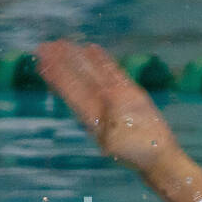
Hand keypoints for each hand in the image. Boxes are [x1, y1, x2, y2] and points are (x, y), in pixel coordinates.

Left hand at [36, 40, 178, 172]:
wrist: (160, 158)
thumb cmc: (137, 156)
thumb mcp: (117, 144)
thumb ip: (108, 124)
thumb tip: (105, 102)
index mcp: (94, 118)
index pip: (72, 93)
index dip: (57, 77)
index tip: (41, 62)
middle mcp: (102, 105)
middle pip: (78, 80)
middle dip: (62, 64)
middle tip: (43, 46)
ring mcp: (117, 98)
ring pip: (94, 74)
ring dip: (78, 59)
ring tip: (62, 43)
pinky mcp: (132, 95)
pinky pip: (116, 74)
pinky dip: (104, 62)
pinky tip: (92, 48)